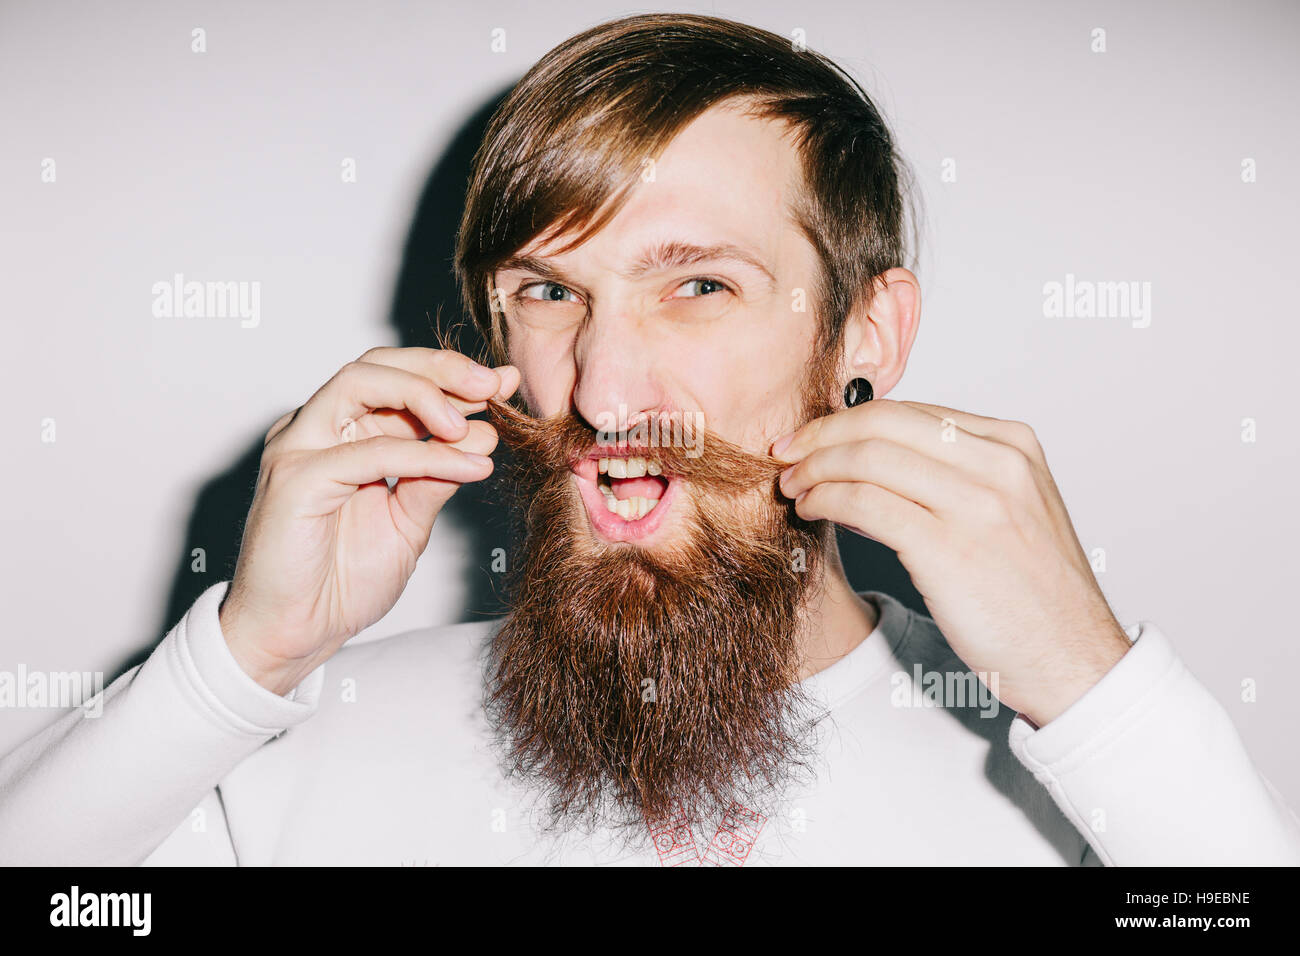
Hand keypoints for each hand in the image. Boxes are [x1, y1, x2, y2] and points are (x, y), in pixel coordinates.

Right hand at [218, 347, 520, 694]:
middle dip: (442, 367)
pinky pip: (370, 452)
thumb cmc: (342, 580)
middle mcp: (316, 428)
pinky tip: (469, 465)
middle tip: (494, 384)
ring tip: (476, 419)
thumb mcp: (410, 520)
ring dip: (426, 394)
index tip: (506, 383)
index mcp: (342, 432)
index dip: (451, 375)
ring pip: (361, 383)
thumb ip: (439, 475)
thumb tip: (485, 430)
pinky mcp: (296, 478)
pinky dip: (426, 456)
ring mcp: (299, 447)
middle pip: (377, 365)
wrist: (298, 634)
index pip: (396, 378)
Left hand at [774, 399, 1130, 725]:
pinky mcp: (949, 548)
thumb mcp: (1010, 508)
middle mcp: (999, 464)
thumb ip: (956, 472)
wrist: (1074, 659)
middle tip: (784, 454)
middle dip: (821, 435)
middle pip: (883, 423)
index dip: (848, 420)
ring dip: (815, 469)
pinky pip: (865, 503)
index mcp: (1013, 445)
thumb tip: (872, 452)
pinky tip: (812, 511)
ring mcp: (977, 504)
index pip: (910, 411)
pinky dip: (826, 500)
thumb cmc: (1033, 592)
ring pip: (868, 458)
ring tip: (793, 488)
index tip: (812, 438)